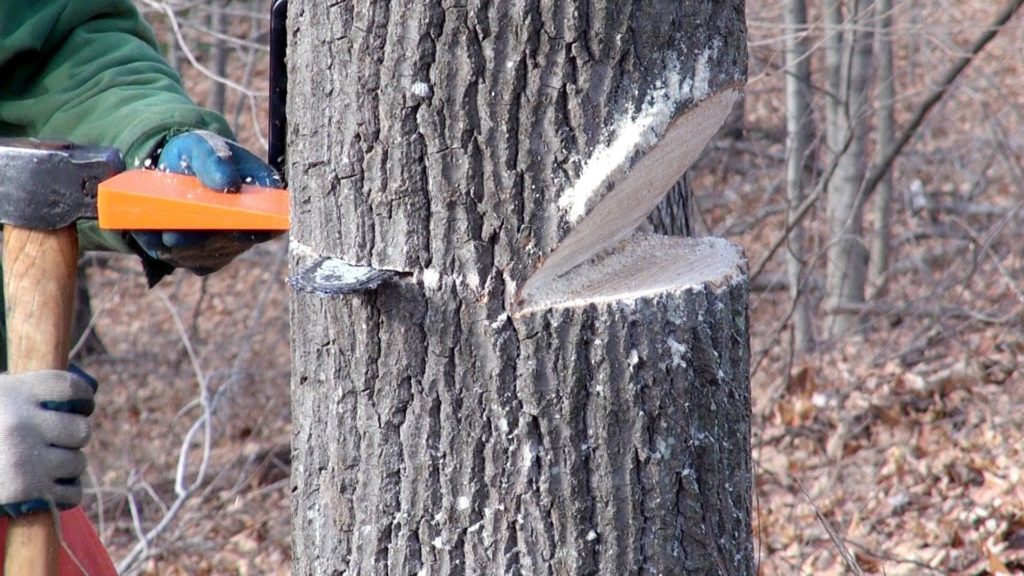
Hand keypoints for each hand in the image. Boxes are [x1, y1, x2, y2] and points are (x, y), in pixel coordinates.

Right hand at [0, 370, 95, 515]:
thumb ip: (24, 393)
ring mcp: (25, 459)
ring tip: (49, 465)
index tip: (81, 405)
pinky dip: (67, 492)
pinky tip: (53, 487)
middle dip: (73, 437)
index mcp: (13, 393)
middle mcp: (22, 424)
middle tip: (58, 440)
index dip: (83, 398)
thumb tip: (78, 394)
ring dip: (69, 465)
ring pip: (78, 461)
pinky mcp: (27, 491)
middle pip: (80, 429)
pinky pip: (72, 491)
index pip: (72, 389)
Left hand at [131, 131, 281, 274]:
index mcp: (262, 194)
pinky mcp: (207, 259)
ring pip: (206, 255)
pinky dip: (166, 250)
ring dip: (177, 245)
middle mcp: (252, 225)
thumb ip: (214, 159)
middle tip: (172, 237)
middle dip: (200, 240)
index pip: (271, 218)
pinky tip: (150, 232)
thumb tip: (228, 185)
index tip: (235, 230)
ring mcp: (230, 246)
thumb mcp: (203, 147)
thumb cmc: (197, 155)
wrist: (176, 172)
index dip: (258, 228)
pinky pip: (188, 261)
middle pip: (232, 243)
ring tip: (150, 228)